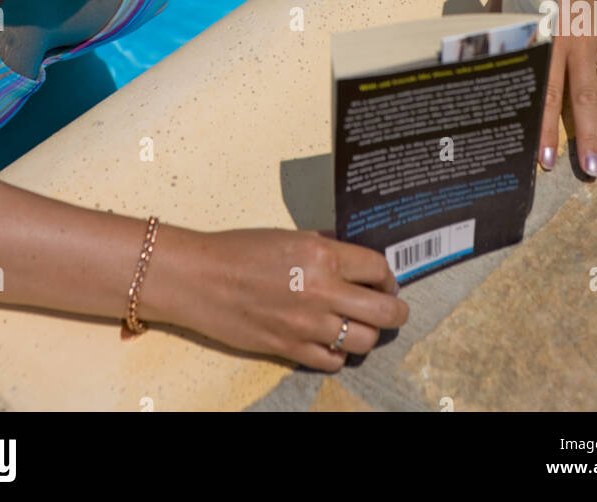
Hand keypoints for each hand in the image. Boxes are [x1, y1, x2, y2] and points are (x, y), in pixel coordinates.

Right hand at [148, 225, 407, 369]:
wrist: (200, 278)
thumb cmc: (240, 249)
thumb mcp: (290, 236)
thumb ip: (325, 245)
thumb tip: (352, 253)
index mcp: (323, 255)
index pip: (378, 268)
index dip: (387, 276)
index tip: (384, 280)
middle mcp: (322, 291)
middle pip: (385, 311)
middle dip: (396, 310)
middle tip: (392, 307)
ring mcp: (307, 325)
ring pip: (365, 341)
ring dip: (367, 333)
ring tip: (358, 325)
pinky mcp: (290, 349)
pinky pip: (333, 361)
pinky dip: (337, 354)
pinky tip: (329, 341)